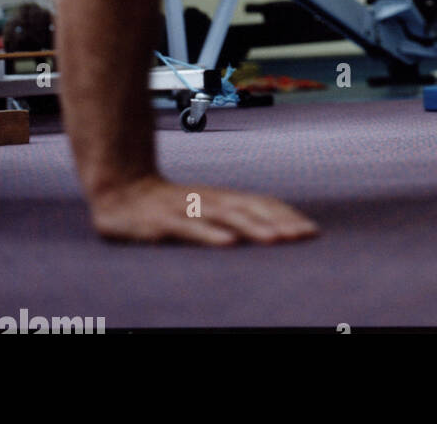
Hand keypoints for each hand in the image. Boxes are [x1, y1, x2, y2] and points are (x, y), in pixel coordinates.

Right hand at [89, 175, 319, 245]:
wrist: (123, 191)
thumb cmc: (170, 205)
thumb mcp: (205, 210)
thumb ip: (232, 218)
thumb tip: (268, 231)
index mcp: (224, 198)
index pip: (263, 204)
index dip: (288, 216)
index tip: (312, 232)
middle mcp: (212, 200)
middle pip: (253, 210)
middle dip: (280, 223)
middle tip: (305, 236)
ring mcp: (190, 209)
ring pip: (227, 217)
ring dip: (253, 228)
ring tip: (277, 240)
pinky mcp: (166, 221)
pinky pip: (191, 229)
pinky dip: (211, 235)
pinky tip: (228, 245)